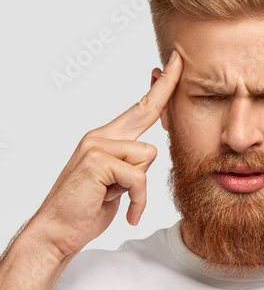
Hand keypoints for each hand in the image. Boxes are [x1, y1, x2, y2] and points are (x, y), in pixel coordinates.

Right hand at [31, 51, 182, 259]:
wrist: (58, 230)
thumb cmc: (88, 209)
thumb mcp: (118, 183)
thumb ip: (133, 164)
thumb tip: (150, 152)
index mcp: (106, 138)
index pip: (140, 108)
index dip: (160, 87)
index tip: (174, 63)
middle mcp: (100, 136)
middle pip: (146, 110)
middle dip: (165, 88)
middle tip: (178, 59)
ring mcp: (97, 147)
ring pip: (148, 156)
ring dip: (140, 186)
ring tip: (117, 197)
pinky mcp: (98, 162)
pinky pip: (139, 179)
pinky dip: (137, 201)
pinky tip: (125, 212)